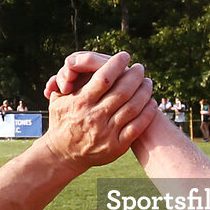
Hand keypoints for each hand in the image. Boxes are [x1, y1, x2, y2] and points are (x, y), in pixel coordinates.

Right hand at [43, 51, 156, 170]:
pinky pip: (137, 127)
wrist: (63, 154)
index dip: (117, 64)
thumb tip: (79, 58)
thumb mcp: (59, 99)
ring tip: (147, 82)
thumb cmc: (62, 120)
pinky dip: (148, 113)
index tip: (125, 56)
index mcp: (81, 102)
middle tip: (140, 68)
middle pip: (123, 91)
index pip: (104, 78)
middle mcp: (94, 117)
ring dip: (144, 92)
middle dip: (135, 76)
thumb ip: (69, 79)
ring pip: (133, 107)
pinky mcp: (116, 146)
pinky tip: (151, 102)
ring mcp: (107, 133)